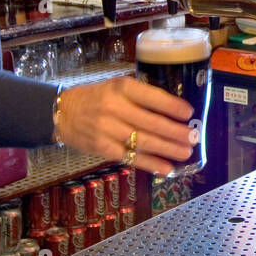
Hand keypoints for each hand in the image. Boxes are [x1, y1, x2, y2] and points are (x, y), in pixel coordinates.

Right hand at [56, 77, 195, 175]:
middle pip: (150, 122)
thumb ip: (140, 96)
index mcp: (121, 88)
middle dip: (175, 132)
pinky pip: (131, 157)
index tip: (189, 113)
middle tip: (194, 137)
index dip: (171, 106)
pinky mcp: (103, 148)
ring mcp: (107, 129)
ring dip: (167, 149)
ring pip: (143, 141)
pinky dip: (150, 164)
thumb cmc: (96, 98)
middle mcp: (114, 108)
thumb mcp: (116, 87)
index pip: (151, 96)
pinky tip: (166, 168)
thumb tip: (174, 109)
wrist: (62, 113)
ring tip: (186, 153)